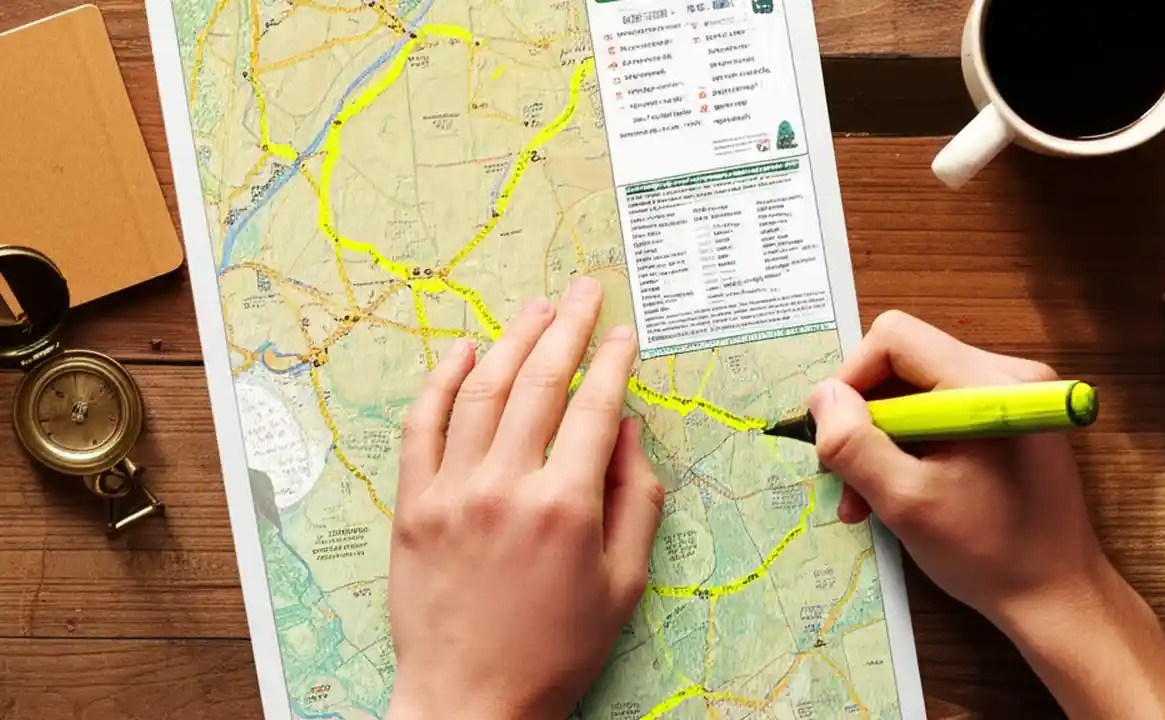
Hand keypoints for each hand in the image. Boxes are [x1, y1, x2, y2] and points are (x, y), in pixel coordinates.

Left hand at [387, 278, 663, 719]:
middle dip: (566, 328)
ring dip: (511, 342)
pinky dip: (440, 383)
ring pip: (482, 393)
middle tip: (583, 290)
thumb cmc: (555, 652)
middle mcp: (506, 486)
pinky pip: (422, 427)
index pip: (594, 408)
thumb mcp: (622, 585)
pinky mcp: (412, 506)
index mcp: (565, 506)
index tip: (622, 332)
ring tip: (535, 309)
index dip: (612, 361)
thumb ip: (637, 501)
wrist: (470, 702)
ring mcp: (452, 492)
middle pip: (539, 383)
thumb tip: (628, 431)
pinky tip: (463, 352)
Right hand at [808, 311, 1164, 718]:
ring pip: (916, 391)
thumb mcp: (907, 503)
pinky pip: (939, 411)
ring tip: (867, 500)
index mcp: (988, 385)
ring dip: (882, 441)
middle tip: (847, 480)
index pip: (895, 339)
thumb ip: (855, 445)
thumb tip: (821, 396)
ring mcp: (1012, 397)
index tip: (833, 434)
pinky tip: (898, 492)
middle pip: (903, 364)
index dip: (851, 379)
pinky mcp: (1009, 420)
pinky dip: (910, 448)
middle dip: (864, 420)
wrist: (1059, 598)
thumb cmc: (991, 554)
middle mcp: (1007, 376)